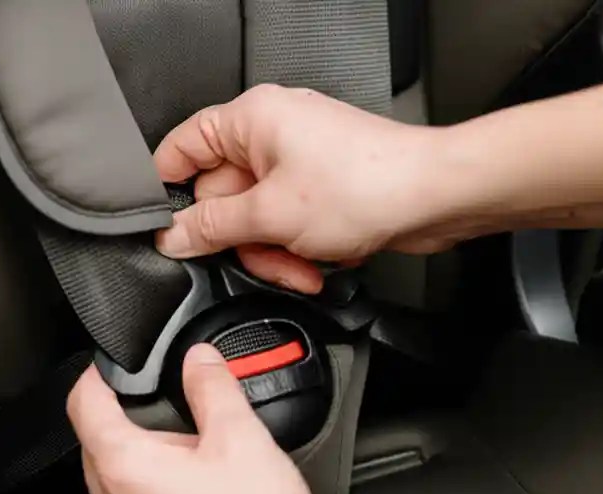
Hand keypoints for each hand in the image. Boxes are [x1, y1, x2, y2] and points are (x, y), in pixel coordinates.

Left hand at [66, 344, 337, 493]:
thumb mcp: (241, 435)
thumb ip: (212, 387)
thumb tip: (199, 362)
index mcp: (125, 469)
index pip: (83, 407)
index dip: (95, 378)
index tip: (108, 370)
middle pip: (97, 449)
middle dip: (126, 426)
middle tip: (174, 419)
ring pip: (115, 492)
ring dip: (141, 470)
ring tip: (196, 467)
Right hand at [154, 84, 470, 293]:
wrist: (435, 197)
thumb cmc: (368, 185)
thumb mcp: (270, 217)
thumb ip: (213, 228)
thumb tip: (173, 236)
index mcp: (251, 119)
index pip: (182, 148)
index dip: (169, 191)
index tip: (168, 230)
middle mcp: (272, 134)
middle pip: (221, 197)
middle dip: (242, 239)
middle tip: (261, 256)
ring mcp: (297, 162)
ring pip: (254, 219)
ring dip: (273, 253)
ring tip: (301, 264)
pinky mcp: (320, 189)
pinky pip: (285, 225)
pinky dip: (297, 248)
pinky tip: (319, 260)